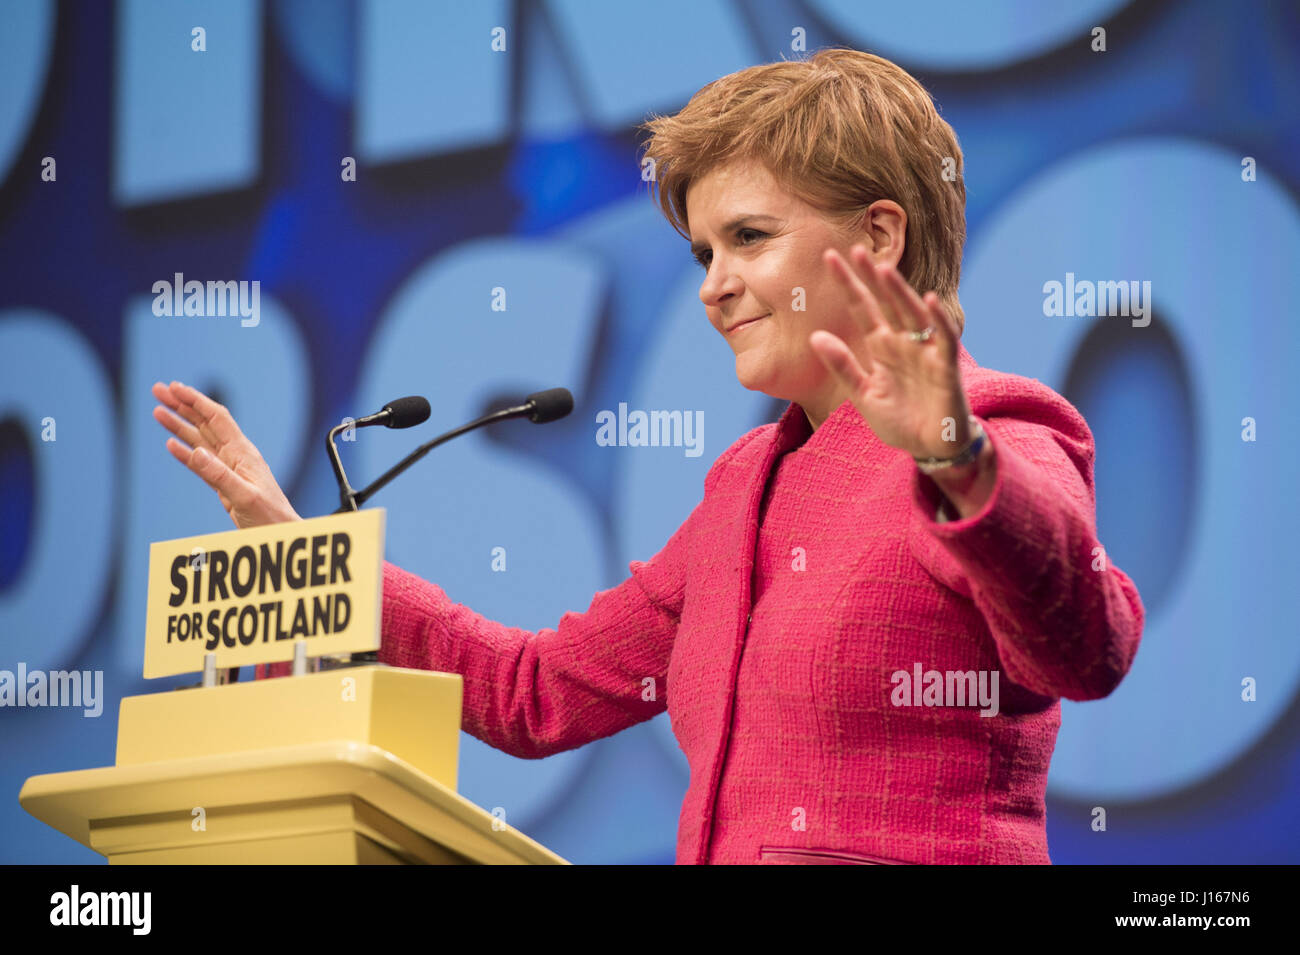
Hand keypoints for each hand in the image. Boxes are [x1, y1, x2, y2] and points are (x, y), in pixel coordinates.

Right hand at [151, 380, 301, 528]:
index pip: (217, 418)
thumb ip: (219, 475)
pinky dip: (185, 452)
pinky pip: (200, 463)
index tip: (175, 388)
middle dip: (182, 405)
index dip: (196, 401)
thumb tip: (197, 452)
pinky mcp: (224, 483)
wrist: (279, 534)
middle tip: (158, 390)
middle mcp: (236, 455)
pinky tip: (170, 445)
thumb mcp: (244, 495)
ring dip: (179, 425)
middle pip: (205, 423)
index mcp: (243, 453)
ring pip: (200, 440)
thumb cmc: (269, 516)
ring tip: (158, 411)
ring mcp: (229, 468)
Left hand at [810, 244, 972, 458]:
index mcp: (882, 346)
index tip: (829, 257)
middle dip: (872, 277)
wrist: (930, 449)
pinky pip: (944, 339)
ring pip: (912, 314)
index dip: (848, 284)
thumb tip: (815, 336)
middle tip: (855, 249)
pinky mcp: (946, 367)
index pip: (863, 308)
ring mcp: (925, 352)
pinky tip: (929, 300)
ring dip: (899, 292)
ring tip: (883, 268)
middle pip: (887, 303)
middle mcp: (904, 342)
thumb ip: (843, 366)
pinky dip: (939, 320)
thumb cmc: (900, 421)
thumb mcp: (864, 395)